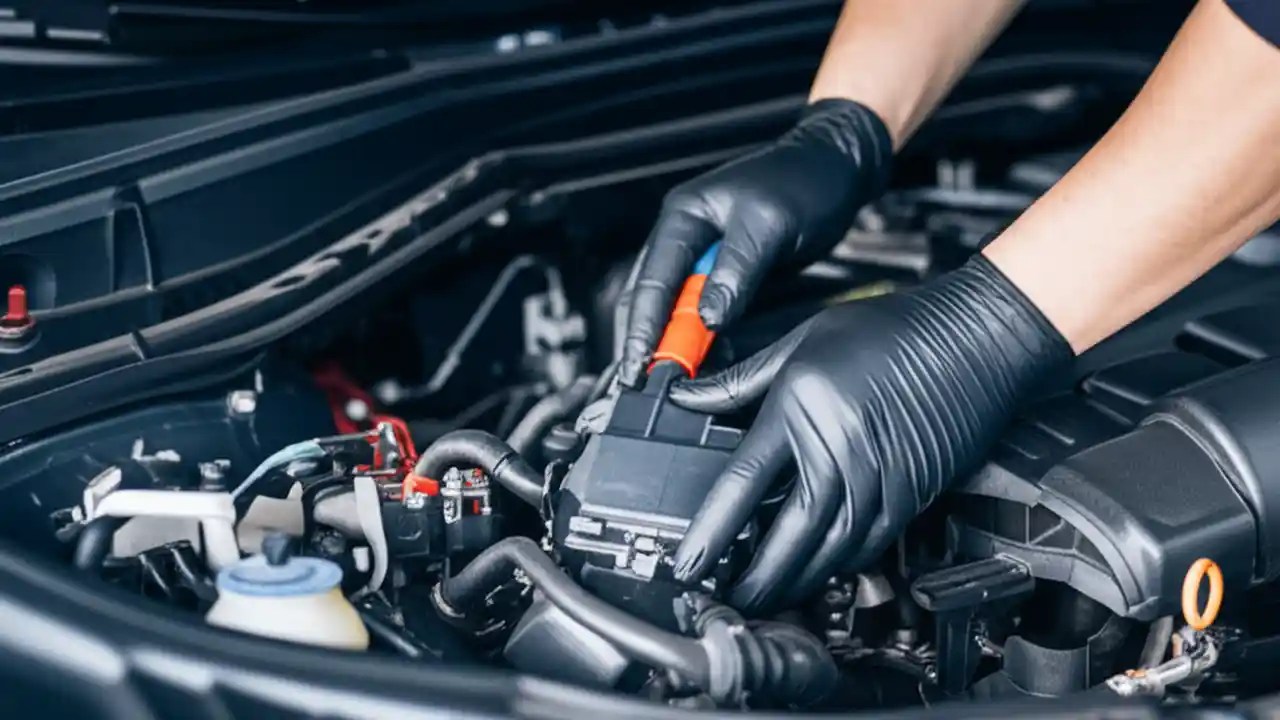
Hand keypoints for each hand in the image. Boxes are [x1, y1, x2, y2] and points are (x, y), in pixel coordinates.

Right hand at [618, 99, 893, 386]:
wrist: (837, 166)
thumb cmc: (805, 180)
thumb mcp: (769, 226)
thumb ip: (735, 273)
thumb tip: (707, 320)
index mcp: (683, 216)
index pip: (652, 282)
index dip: (642, 330)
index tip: (637, 368)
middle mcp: (685, 236)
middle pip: (651, 299)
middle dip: (645, 342)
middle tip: (642, 385)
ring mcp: (703, 254)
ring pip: (674, 308)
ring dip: (673, 344)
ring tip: (669, 382)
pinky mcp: (725, 270)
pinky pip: (701, 309)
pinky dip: (700, 336)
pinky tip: (705, 361)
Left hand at [667, 255, 1071, 613]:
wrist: (975, 334)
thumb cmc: (891, 330)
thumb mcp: (802, 341)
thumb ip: (740, 381)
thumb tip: (686, 396)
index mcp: (800, 407)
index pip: (742, 484)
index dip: (711, 531)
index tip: (688, 561)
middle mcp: (839, 448)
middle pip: (788, 534)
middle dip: (755, 579)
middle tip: (729, 600)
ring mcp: (880, 475)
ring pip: (830, 549)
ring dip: (795, 582)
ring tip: (767, 599)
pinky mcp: (912, 491)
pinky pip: (869, 544)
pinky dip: (840, 566)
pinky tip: (818, 574)